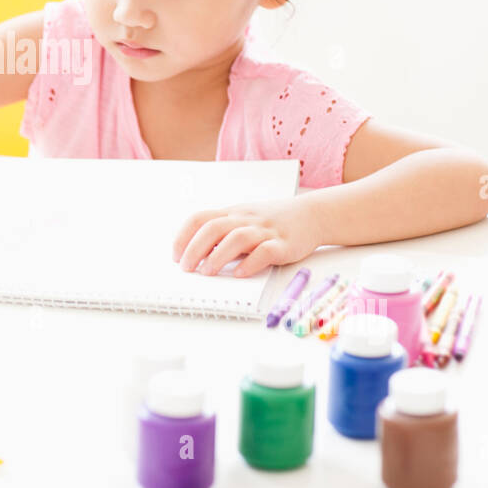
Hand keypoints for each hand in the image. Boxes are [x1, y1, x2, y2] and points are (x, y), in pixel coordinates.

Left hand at [172, 197, 324, 277]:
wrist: (312, 215)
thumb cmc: (272, 221)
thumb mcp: (244, 221)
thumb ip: (223, 235)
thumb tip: (197, 256)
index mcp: (233, 213)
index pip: (200, 218)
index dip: (183, 236)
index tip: (175, 255)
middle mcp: (246, 219)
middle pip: (214, 228)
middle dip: (195, 248)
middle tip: (186, 268)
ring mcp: (265, 230)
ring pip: (237, 238)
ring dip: (218, 256)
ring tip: (207, 272)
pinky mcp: (284, 244)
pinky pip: (266, 251)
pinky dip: (250, 263)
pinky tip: (240, 273)